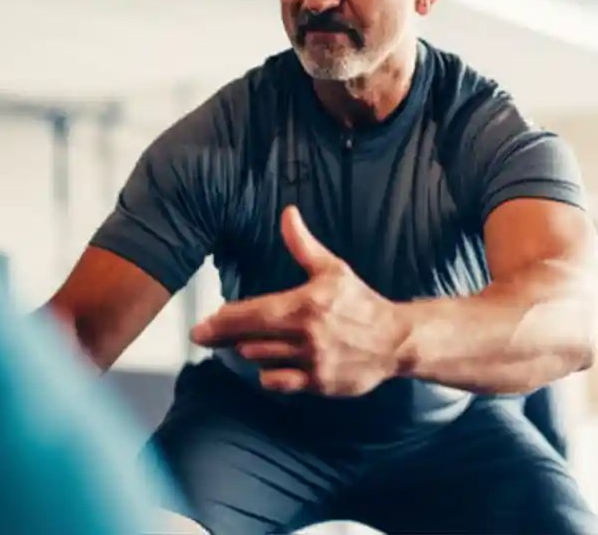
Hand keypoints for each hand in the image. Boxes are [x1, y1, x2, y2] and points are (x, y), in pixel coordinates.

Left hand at [189, 205, 405, 395]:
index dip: (223, 320)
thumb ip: (303, 245)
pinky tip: (270, 365)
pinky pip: (279, 382)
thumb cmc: (361, 302)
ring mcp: (313, 361)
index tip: (201, 324)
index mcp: (306, 303)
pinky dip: (270, 375)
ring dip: (250, 350)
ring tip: (246, 342)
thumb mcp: (333, 269)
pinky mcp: (319, 383)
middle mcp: (307, 334)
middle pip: (249, 338)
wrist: (395, 340)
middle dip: (222, 337)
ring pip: (262, 359)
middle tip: (202, 336)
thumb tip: (287, 213)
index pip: (253, 312)